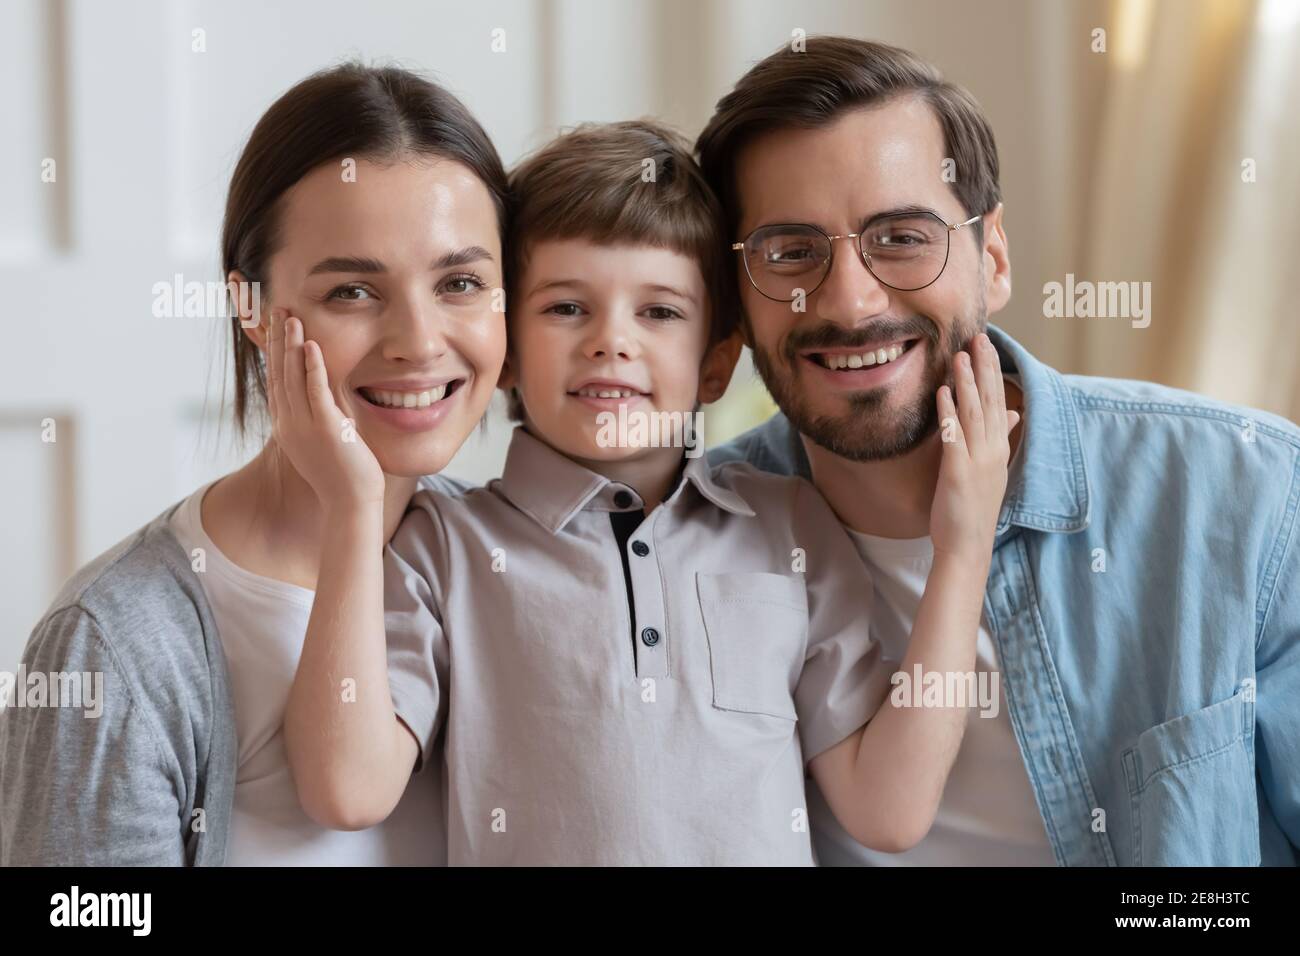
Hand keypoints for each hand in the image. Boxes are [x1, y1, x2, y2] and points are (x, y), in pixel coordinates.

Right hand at [266, 308, 384, 509]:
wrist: (350, 504)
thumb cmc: (344, 477)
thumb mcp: (327, 444)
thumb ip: (327, 421)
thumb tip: (335, 409)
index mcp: (288, 427)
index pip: (276, 382)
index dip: (272, 354)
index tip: (271, 328)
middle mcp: (290, 424)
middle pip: (278, 374)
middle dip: (277, 340)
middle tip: (275, 309)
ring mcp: (305, 426)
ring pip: (292, 378)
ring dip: (290, 345)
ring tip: (289, 316)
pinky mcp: (326, 429)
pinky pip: (316, 392)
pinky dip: (312, 367)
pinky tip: (310, 344)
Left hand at [930, 333, 1019, 561]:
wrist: (968, 545)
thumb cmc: (974, 508)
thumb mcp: (991, 468)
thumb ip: (999, 438)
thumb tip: (1011, 412)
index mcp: (998, 447)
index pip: (997, 401)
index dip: (992, 371)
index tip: (986, 345)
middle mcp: (991, 450)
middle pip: (989, 400)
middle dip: (984, 367)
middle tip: (978, 337)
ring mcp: (977, 460)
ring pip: (973, 413)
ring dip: (967, 382)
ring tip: (960, 356)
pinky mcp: (958, 471)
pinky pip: (954, 436)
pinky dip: (949, 412)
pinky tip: (944, 392)